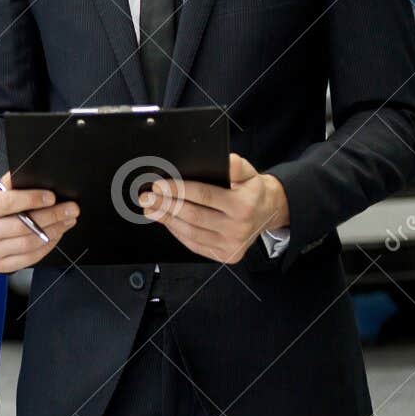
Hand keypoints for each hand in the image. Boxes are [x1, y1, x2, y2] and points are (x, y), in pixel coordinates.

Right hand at [0, 171, 78, 272]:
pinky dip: (47, 246)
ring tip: (68, 220)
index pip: (6, 202)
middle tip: (71, 209)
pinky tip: (56, 234)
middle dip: (51, 216)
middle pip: (21, 226)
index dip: (31, 199)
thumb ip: (14, 182)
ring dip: (53, 231)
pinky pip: (29, 258)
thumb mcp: (1, 190)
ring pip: (28, 243)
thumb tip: (35, 173)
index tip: (52, 197)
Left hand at [137, 152, 288, 264]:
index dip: (178, 190)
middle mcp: (238, 228)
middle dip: (165, 205)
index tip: (158, 185)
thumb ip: (235, 165)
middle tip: (146, 196)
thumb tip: (224, 160)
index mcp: (243, 205)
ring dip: (166, 219)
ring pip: (190, 232)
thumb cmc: (252, 190)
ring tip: (150, 207)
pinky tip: (165, 220)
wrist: (268, 213)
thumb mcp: (249, 172)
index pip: (204, 196)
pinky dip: (176, 232)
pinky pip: (194, 244)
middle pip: (193, 216)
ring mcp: (231, 245)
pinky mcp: (225, 255)